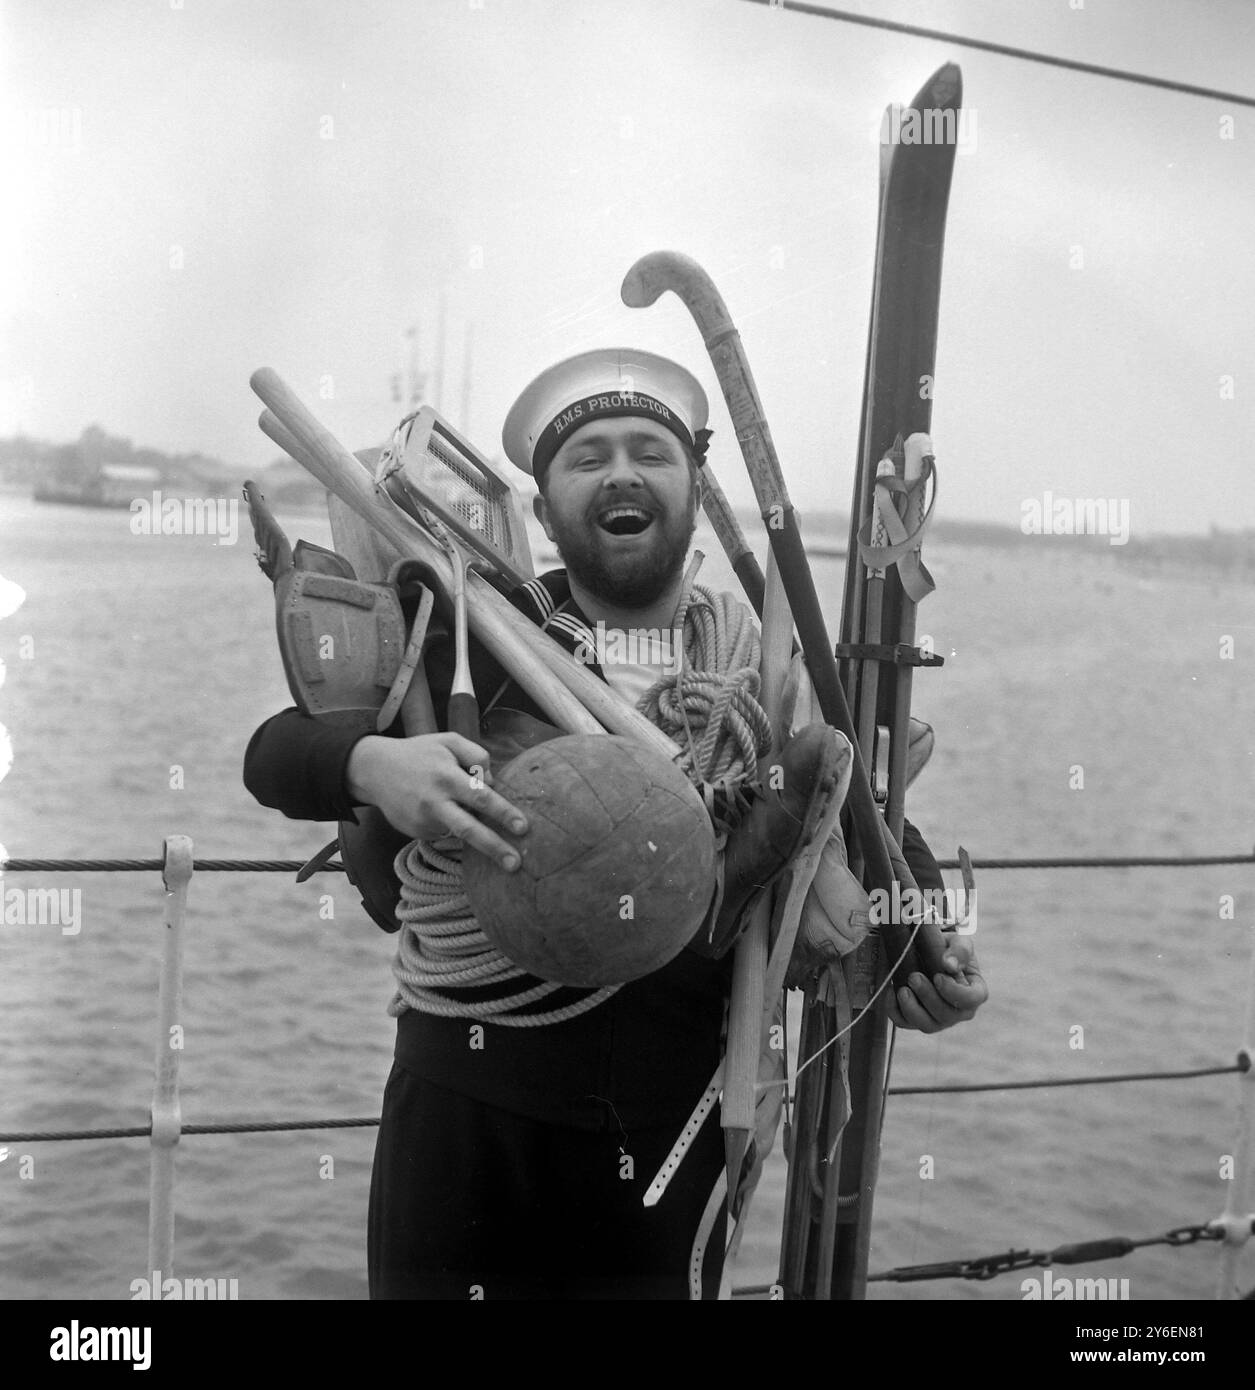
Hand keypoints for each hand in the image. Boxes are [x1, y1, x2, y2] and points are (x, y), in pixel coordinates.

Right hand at [345, 733, 527, 871]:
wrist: (373, 769)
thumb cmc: (419, 753)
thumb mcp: (449, 740)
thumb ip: (477, 754)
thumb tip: (494, 782)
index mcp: (446, 776)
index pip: (481, 797)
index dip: (504, 813)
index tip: (524, 827)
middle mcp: (434, 802)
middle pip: (469, 829)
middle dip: (494, 848)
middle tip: (516, 864)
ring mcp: (424, 821)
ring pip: (459, 833)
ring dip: (477, 838)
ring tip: (489, 840)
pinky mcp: (416, 832)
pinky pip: (445, 832)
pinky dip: (453, 824)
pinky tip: (443, 809)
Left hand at [886, 933, 986, 1032]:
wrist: (928, 954)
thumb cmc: (948, 950)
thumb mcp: (959, 942)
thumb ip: (960, 950)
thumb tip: (949, 965)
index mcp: (974, 993)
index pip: (971, 1000)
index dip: (955, 992)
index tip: (938, 977)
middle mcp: (959, 1012)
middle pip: (947, 1015)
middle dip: (928, 997)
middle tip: (914, 977)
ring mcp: (938, 1019)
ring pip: (927, 1025)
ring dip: (912, 1008)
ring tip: (902, 989)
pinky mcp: (916, 1020)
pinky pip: (905, 1023)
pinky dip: (895, 1010)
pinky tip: (890, 992)